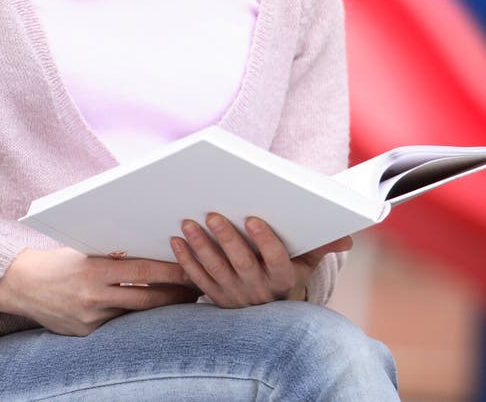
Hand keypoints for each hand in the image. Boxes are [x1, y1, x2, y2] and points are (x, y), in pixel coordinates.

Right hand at [0, 246, 199, 335]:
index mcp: (94, 270)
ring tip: (182, 303)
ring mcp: (90, 318)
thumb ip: (114, 256)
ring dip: (160, 310)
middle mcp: (93, 296)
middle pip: (145, 298)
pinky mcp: (85, 333)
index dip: (169, 272)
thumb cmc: (58, 260)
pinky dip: (136, 320)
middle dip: (174, 296)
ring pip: (135, 315)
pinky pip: (118, 326)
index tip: (191, 270)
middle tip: (198, 290)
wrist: (22, 285)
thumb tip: (150, 252)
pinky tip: (153, 317)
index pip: (142, 271)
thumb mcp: (85, 251)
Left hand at [170, 213, 351, 306]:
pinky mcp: (215, 299)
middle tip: (212, 214)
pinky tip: (177, 241)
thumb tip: (348, 238)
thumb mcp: (306, 262)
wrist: (270, 311)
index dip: (266, 240)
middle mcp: (259, 292)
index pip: (277, 260)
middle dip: (226, 238)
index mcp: (284, 280)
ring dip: (200, 247)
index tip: (253, 217)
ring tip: (187, 223)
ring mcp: (235, 297)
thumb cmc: (288, 271)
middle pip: (241, 264)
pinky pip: (198, 281)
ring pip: (216, 272)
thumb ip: (321, 245)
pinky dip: (186, 262)